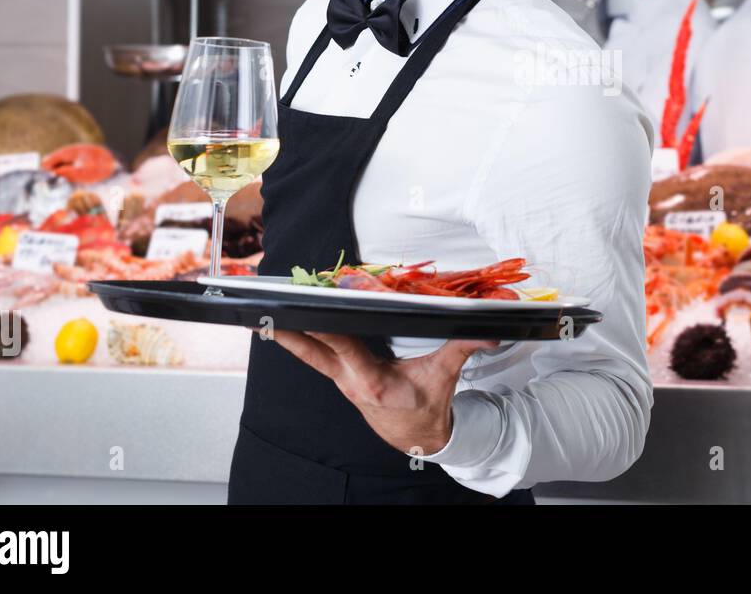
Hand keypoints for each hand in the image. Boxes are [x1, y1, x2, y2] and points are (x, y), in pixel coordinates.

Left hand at [265, 330, 499, 454]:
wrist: (417, 438)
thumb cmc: (427, 407)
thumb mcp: (445, 376)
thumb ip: (463, 348)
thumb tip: (489, 332)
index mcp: (373, 382)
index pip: (344, 348)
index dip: (324, 330)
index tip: (307, 312)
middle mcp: (351, 381)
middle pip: (312, 353)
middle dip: (287, 333)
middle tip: (261, 312)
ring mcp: (343, 381)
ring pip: (309, 355)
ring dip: (288, 334)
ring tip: (264, 312)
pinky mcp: (342, 378)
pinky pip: (316, 356)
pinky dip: (302, 339)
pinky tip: (288, 323)